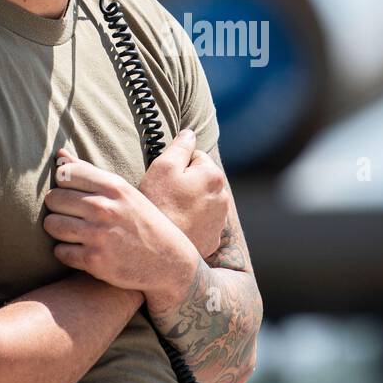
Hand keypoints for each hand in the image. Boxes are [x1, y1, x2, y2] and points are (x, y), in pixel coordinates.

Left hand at [43, 146, 200, 303]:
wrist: (169, 261)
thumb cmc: (143, 222)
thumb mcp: (124, 192)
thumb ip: (89, 172)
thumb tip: (59, 155)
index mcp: (113, 186)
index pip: (65, 174)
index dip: (63, 184)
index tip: (73, 194)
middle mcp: (104, 208)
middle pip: (53, 199)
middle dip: (58, 208)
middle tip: (72, 216)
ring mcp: (98, 235)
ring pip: (51, 225)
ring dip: (58, 230)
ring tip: (74, 233)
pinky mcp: (94, 260)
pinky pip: (60, 252)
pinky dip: (66, 253)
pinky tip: (81, 250)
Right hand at [137, 129, 230, 260]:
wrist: (159, 249)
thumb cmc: (158, 203)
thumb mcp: (163, 166)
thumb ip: (180, 146)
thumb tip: (190, 133)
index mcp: (214, 175)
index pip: (195, 157)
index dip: (176, 165)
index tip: (166, 179)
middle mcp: (224, 197)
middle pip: (201, 180)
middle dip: (186, 184)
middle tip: (166, 196)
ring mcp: (220, 221)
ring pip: (202, 201)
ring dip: (190, 202)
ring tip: (171, 212)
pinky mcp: (213, 239)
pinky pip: (202, 222)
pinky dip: (192, 222)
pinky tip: (177, 226)